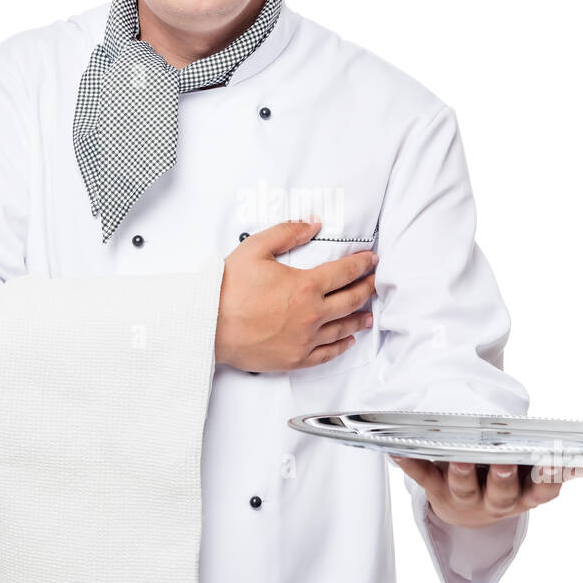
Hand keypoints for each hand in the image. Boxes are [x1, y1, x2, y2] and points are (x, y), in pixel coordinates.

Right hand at [215, 218, 378, 372]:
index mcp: (306, 286)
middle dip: (367, 289)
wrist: (208, 324)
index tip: (371, 260)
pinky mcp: (295, 358)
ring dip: (359, 318)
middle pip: (351, 300)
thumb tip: (313, 224)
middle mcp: (312, 314)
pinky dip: (341, 346)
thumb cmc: (227, 287)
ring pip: (343, 328)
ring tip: (369, 314)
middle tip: (374, 282)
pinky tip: (347, 340)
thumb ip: (288, 232)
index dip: (362, 264)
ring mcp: (305, 339)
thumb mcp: (256, 248)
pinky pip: (327, 353)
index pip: (345, 272)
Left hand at [388, 456, 582, 527]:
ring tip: (455, 459)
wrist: (470, 510)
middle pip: (501, 493)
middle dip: (501, 478)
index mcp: (526, 496)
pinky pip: (422, 477)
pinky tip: (395, 451)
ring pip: (462, 489)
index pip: (542, 490)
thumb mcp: (544, 478)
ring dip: (459, 473)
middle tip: (501, 461)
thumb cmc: (513, 480)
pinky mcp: (437, 492)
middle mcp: (498, 502)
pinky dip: (409, 464)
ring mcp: (466, 499)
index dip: (547, 478)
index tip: (552, 463)